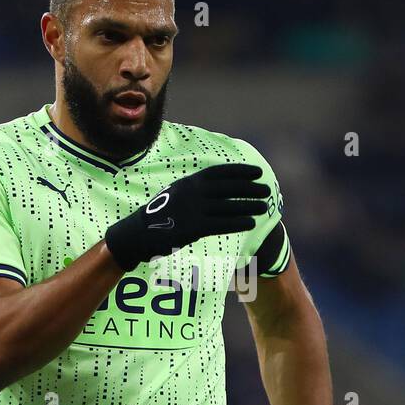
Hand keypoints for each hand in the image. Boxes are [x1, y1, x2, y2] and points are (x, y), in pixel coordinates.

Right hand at [104, 163, 269, 269]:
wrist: (138, 233)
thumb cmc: (159, 216)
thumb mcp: (175, 195)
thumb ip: (194, 190)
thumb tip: (215, 189)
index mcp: (189, 182)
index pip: (220, 173)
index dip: (241, 172)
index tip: (257, 172)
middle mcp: (192, 192)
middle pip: (229, 188)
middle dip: (250, 188)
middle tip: (267, 190)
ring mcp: (193, 209)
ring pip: (228, 206)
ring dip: (248, 205)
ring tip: (264, 207)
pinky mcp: (193, 227)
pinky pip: (222, 223)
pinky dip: (238, 222)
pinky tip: (251, 223)